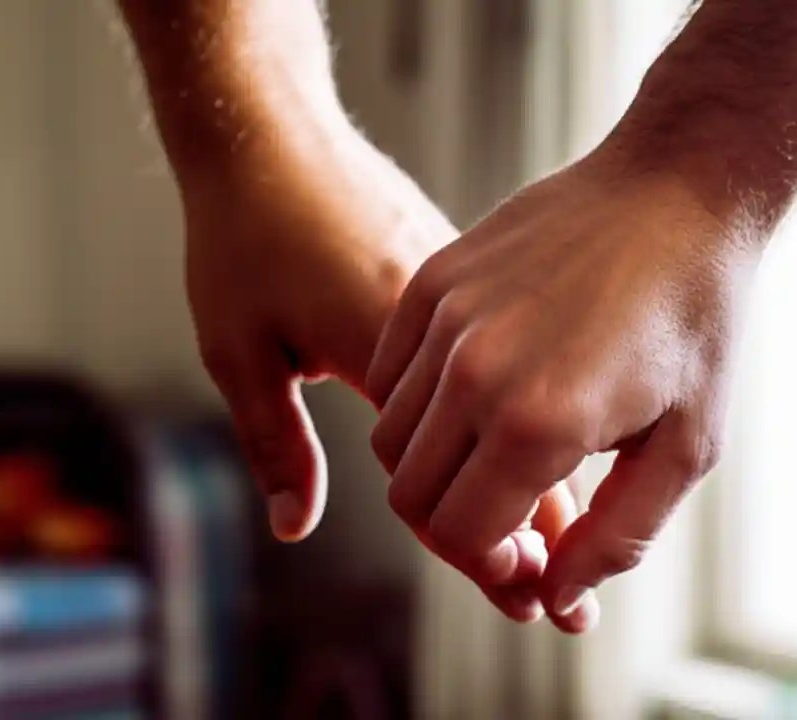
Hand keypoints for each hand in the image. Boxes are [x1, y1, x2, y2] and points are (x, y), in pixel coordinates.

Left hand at [181, 118, 577, 622]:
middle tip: (555, 596)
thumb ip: (273, 443)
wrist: (277, 134)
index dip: (488, 553)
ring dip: (538, 481)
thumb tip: (293, 525)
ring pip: (520, 409)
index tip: (521, 596)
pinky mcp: (472, 286)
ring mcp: (469, 308)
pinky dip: (522, 418)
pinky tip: (531, 453)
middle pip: (508, 457)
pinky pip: (509, 367)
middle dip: (533, 536)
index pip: (456, 480)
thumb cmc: (246, 238)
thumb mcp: (238, 351)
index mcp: (389, 357)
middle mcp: (447, 335)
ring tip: (558, 543)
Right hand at [367, 147, 760, 631]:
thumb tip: (555, 600)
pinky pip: (387, 373)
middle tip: (514, 518)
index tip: (532, 559)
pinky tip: (477, 398)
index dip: (493, 566)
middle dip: (456, 528)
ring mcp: (446, 319)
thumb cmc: (695, 323)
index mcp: (540, 424)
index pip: (460, 536)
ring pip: (391, 439)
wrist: (677, 193)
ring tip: (500, 455)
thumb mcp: (686, 448)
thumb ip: (616, 538)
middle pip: (410, 496)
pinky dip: (417, 407)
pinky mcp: (434, 279)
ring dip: (435, 469)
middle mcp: (476, 372)